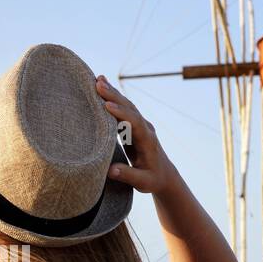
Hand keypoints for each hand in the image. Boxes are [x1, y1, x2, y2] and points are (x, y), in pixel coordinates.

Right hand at [96, 75, 173, 194]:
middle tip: (98, 83)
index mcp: (148, 140)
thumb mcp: (143, 183)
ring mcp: (141, 125)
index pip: (135, 123)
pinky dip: (113, 97)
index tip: (107, 106)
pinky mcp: (135, 125)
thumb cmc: (153, 180)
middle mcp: (145, 128)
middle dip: (114, 95)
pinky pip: (124, 108)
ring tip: (98, 79)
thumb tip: (111, 171)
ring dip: (113, 92)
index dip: (121, 114)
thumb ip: (128, 176)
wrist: (164, 175)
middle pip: (130, 108)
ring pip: (127, 105)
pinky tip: (102, 88)